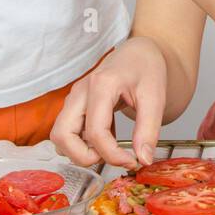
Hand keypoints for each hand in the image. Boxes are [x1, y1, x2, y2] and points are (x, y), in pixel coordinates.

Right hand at [50, 36, 167, 170]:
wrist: (138, 53)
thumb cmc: (146, 69)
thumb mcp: (156, 98)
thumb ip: (149, 130)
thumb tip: (143, 159)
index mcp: (101, 85)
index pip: (95, 132)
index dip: (112, 155)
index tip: (132, 161)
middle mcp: (81, 91)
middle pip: (62, 135)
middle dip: (83, 157)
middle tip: (110, 157)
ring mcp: (74, 97)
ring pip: (59, 135)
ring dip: (78, 151)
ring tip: (107, 147)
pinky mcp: (74, 104)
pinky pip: (67, 131)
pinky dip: (80, 142)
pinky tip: (105, 137)